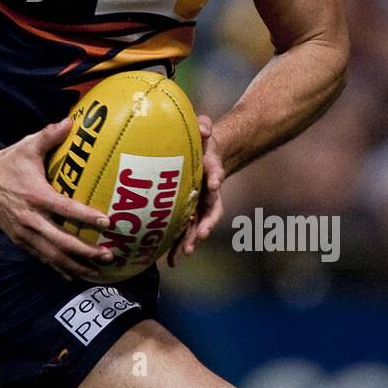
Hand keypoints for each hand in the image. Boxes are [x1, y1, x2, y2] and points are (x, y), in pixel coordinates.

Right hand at [0, 118, 113, 279]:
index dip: (86, 217)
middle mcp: (30, 218)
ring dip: (76, 265)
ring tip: (98, 271)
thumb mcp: (28, 146)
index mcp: (36, 195)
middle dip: (87, 251)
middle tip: (109, 255)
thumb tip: (71, 121)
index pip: (65, 209)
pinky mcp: (20, 240)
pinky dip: (59, 268)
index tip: (107, 222)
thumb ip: (50, 135)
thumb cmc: (8, 162)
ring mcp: (24, 233)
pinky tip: (74, 275)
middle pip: (62, 241)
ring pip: (53, 256)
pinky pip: (42, 258)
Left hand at [168, 114, 225, 266]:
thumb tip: (204, 127)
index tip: (214, 183)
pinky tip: (170, 262)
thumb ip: (204, 126)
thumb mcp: (203, 129)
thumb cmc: (201, 141)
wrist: (204, 155)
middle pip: (210, 209)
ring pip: (197, 225)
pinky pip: (183, 231)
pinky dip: (177, 246)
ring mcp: (199, 205)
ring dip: (191, 239)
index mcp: (212, 171)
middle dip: (205, 222)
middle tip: (200, 234)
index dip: (215, 177)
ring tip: (183, 253)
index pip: (216, 174)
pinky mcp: (188, 214)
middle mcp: (209, 192)